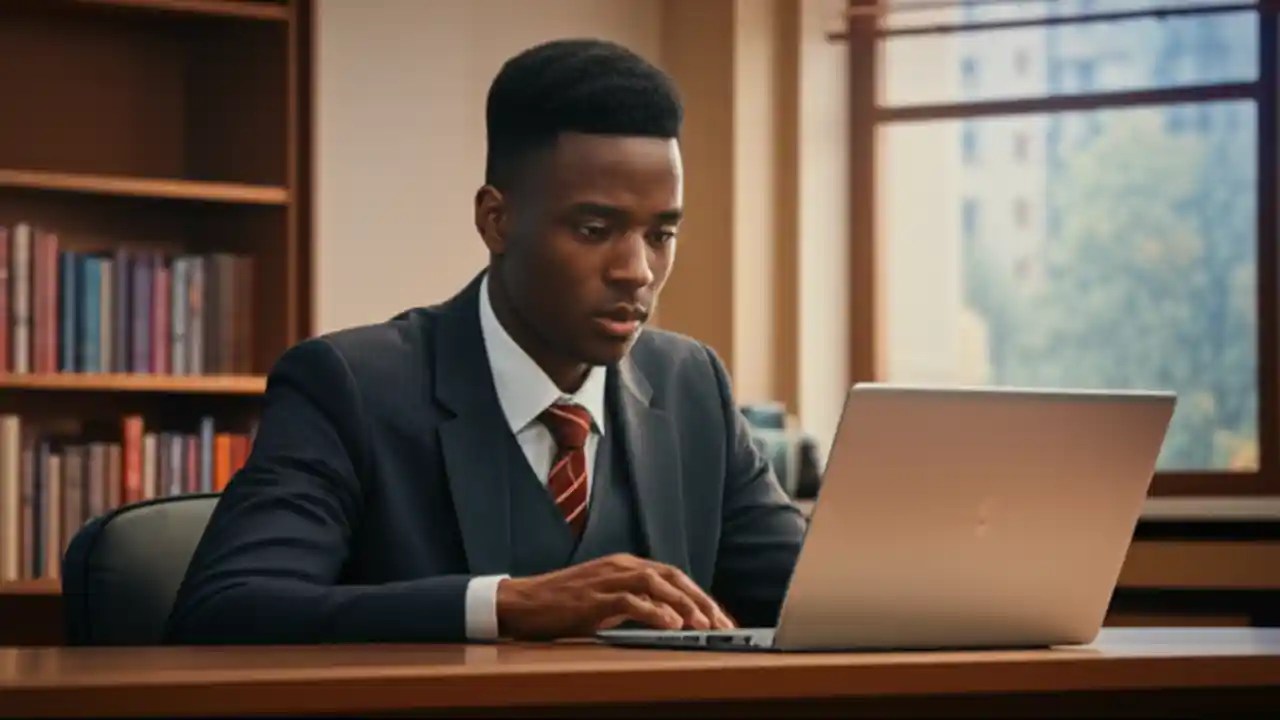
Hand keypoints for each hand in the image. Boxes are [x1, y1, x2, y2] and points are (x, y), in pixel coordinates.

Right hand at [494, 553, 735, 639]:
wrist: (522, 602)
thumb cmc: (563, 604)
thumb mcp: (605, 598)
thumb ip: (634, 602)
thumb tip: (669, 619)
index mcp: (626, 565)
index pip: (674, 575)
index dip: (700, 596)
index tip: (720, 618)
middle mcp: (621, 566)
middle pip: (673, 576)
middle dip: (701, 600)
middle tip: (722, 625)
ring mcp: (607, 579)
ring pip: (656, 583)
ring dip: (684, 604)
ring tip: (703, 625)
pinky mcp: (593, 597)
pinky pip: (630, 601)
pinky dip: (654, 612)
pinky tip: (671, 625)